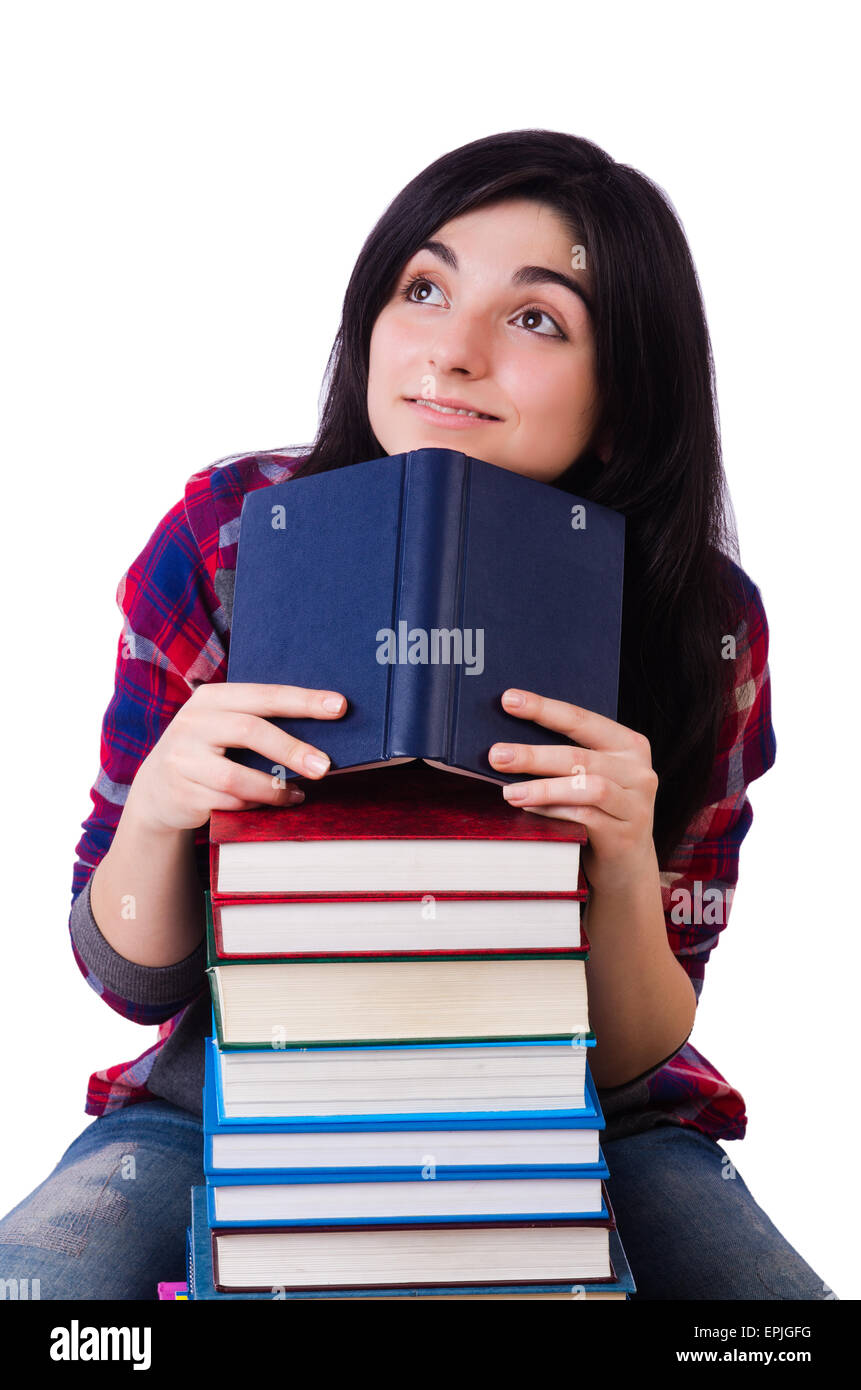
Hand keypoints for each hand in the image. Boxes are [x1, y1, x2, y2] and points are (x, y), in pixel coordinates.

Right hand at [127, 683, 346, 833]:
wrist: (156, 789)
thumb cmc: (206, 751)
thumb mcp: (222, 725)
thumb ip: (259, 721)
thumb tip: (322, 726)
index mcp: (211, 698)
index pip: (264, 696)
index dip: (303, 701)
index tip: (339, 707)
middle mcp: (192, 723)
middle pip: (250, 731)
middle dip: (292, 749)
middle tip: (324, 766)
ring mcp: (182, 759)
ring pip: (237, 777)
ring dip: (274, 789)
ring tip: (298, 794)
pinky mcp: (181, 792)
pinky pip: (227, 802)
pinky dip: (254, 806)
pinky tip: (271, 804)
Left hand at [488, 687, 658, 895]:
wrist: (626, 865)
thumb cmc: (598, 812)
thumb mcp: (589, 778)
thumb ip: (566, 758)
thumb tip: (507, 743)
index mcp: (627, 745)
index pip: (581, 719)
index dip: (543, 708)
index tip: (508, 700)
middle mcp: (638, 770)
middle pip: (580, 755)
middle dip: (533, 754)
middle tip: (496, 755)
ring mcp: (637, 803)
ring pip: (586, 787)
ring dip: (542, 788)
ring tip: (508, 793)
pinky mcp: (627, 834)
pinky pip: (586, 818)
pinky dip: (554, 812)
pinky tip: (530, 811)